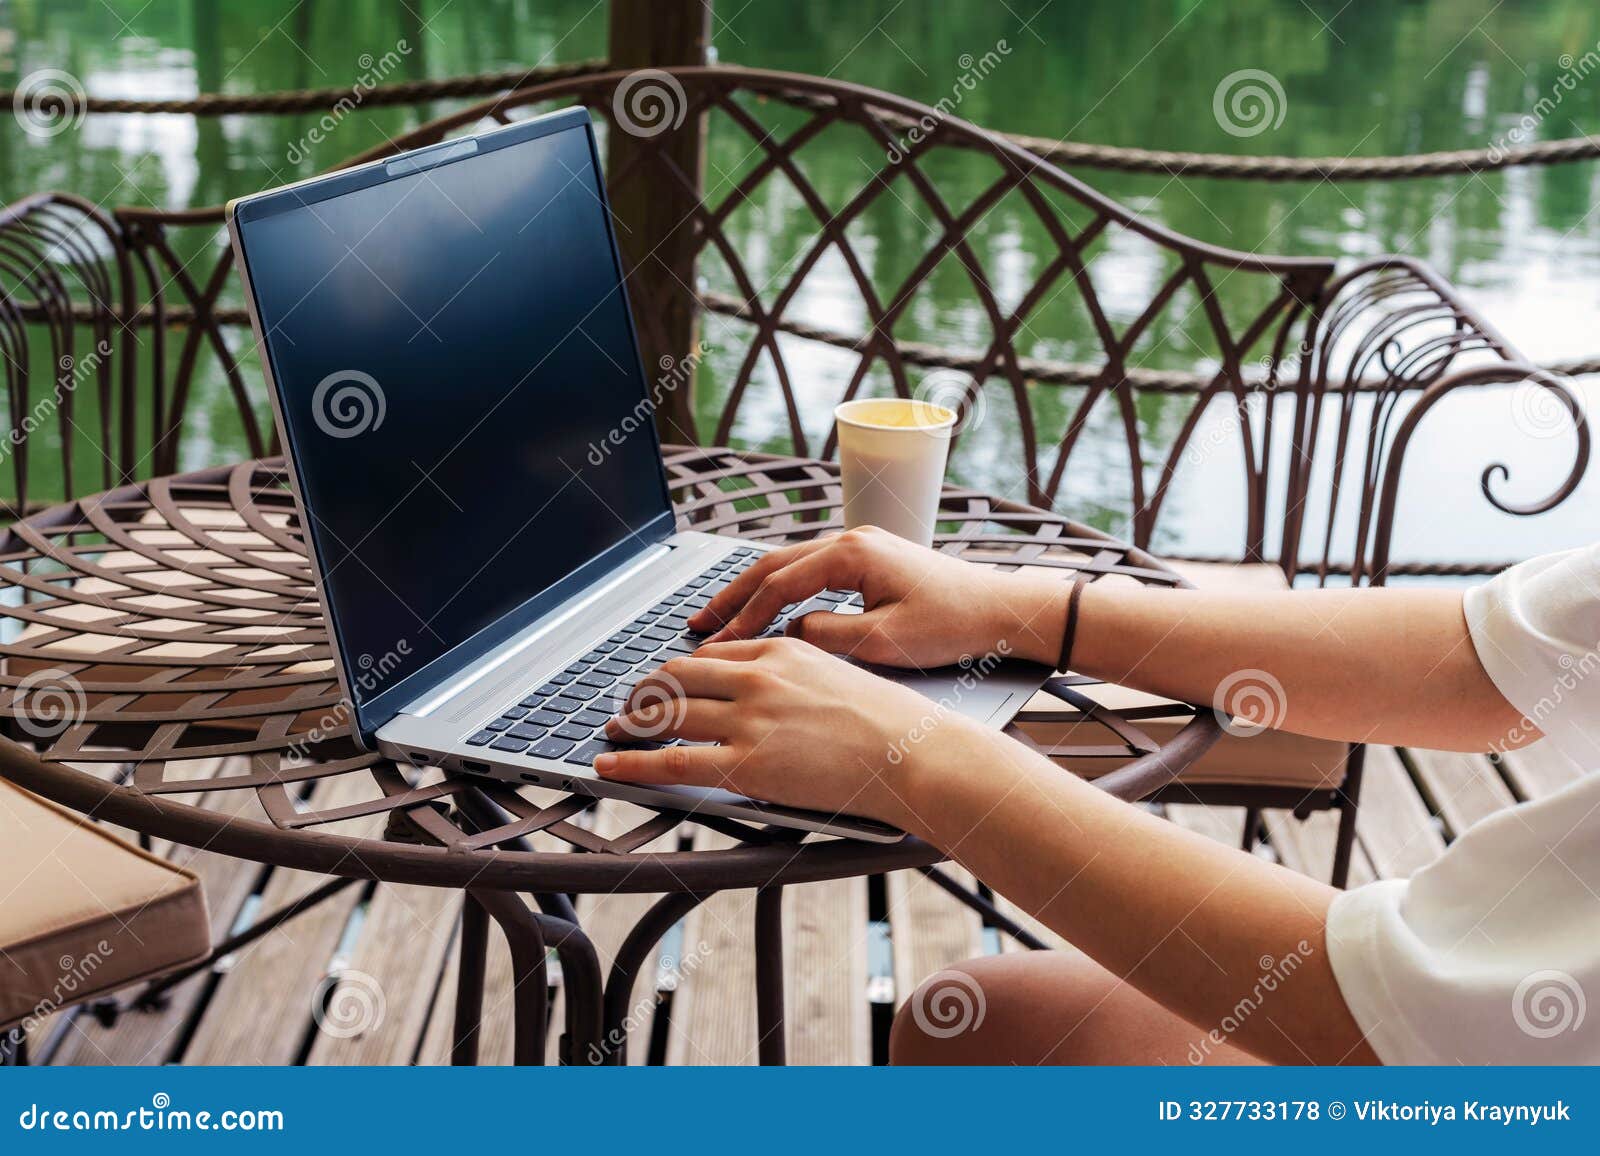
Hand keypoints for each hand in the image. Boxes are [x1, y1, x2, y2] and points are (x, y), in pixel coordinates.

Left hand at [592, 636, 1005, 829]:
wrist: (914, 753)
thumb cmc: (891, 723)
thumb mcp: (838, 674)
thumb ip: (795, 675)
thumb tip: (767, 691)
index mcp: (781, 650)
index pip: (708, 655)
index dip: (676, 672)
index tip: (663, 684)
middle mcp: (757, 677)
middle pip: (676, 677)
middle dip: (643, 693)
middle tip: (627, 707)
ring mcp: (749, 719)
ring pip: (666, 715)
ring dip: (630, 724)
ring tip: (614, 733)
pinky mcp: (747, 762)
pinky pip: (672, 760)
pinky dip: (632, 762)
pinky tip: (611, 765)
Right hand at [688, 526, 1068, 667]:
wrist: (1000, 609)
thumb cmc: (953, 624)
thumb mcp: (885, 641)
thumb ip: (829, 636)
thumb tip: (789, 634)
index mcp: (852, 553)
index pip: (779, 584)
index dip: (743, 616)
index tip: (716, 644)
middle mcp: (851, 540)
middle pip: (773, 565)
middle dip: (733, 596)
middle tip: (697, 623)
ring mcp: (860, 547)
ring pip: (789, 566)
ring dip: (754, 592)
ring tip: (720, 619)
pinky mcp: (870, 561)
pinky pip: (811, 572)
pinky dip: (782, 591)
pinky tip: (767, 612)